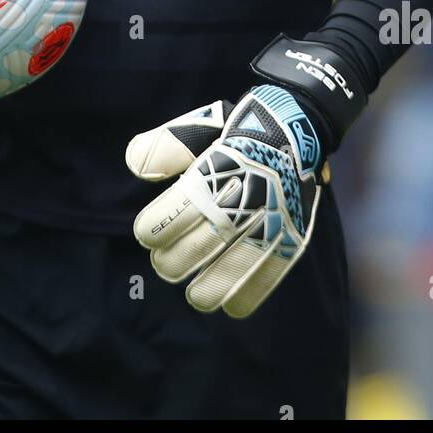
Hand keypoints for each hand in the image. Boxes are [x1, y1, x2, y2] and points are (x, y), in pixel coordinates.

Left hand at [126, 84, 326, 317]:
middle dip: (179, 258)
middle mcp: (250, 191)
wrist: (297, 126)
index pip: (186, 202)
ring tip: (194, 296)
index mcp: (223, 163)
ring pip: (242, 258)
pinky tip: (231, 307)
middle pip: (210, 235)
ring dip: (214, 284)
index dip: (161, 224)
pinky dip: (253, 292)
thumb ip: (166, 146)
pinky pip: (275, 268)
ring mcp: (275, 214)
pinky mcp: (294, 231)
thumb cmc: (237, 131)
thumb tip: (135, 165)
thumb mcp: (200, 125)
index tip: (146, 234)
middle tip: (162, 265)